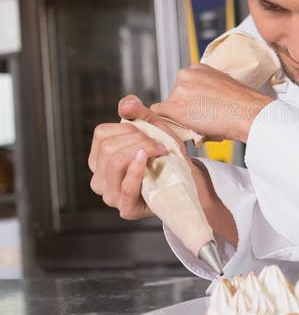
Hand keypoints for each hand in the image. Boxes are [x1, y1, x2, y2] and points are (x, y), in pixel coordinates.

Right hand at [88, 95, 184, 219]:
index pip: (101, 135)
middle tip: (158, 144)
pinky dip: (136, 169)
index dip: (127, 129)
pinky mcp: (126, 209)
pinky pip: (125, 186)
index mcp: (99, 159)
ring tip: (158, 151)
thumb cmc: (165, 155)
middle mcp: (99, 179)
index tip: (148, 133)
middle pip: (108, 148)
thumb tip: (125, 106)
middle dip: (137, 140)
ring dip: (141, 151)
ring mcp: (110, 196)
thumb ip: (138, 112)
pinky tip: (146, 160)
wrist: (184, 179)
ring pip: (115, 163)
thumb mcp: (152, 128)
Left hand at [150, 63, 272, 142]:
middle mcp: (185, 75)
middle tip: (198, 120)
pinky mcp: (174, 107)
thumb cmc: (241, 105)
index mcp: (197, 68)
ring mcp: (178, 90)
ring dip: (178, 118)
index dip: (189, 101)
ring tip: (197, 127)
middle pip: (173, 96)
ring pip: (167, 108)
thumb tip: (197, 107)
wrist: (247, 113)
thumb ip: (205, 92)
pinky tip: (182, 130)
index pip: (183, 86)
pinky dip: (167, 125)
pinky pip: (159, 116)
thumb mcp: (222, 88)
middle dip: (183, 109)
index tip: (197, 110)